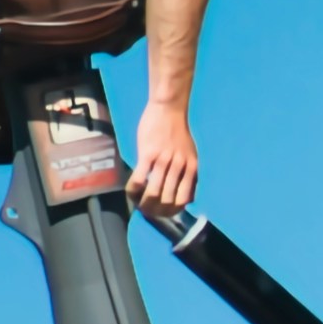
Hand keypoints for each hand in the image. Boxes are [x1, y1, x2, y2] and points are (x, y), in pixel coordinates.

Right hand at [129, 97, 199, 216]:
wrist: (169, 109)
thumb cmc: (178, 132)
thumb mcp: (191, 154)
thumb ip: (188, 173)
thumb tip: (186, 196)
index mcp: (191, 168)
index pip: (183, 199)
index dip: (172, 212)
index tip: (163, 214)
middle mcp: (179, 167)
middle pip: (167, 200)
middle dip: (156, 211)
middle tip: (147, 212)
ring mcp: (163, 161)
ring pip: (153, 193)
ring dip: (144, 204)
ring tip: (138, 206)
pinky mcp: (148, 154)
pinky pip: (138, 179)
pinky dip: (133, 191)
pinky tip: (131, 193)